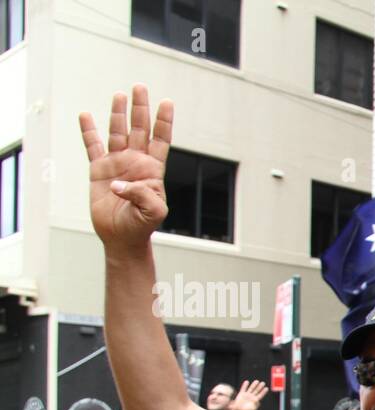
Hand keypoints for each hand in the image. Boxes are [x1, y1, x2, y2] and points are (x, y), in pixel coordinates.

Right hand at [81, 85, 172, 253]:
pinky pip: (92, 146)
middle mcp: (136, 161)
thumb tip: (120, 184)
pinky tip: (87, 116)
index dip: (164, 122)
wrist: (122, 237)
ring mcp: (117, 163)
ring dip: (118, 114)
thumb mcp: (154, 212)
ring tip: (120, 95)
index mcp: (153, 169)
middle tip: (140, 87)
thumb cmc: (142, 225)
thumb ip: (143, 195)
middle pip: (139, 129)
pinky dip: (89, 131)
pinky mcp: (99, 170)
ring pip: (117, 133)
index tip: (167, 102)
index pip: (161, 140)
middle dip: (140, 108)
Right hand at [230, 380, 267, 409]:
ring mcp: (246, 395)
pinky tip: (247, 382)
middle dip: (260, 387)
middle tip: (263, 383)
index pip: (260, 395)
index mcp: (255, 401)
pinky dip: (245, 385)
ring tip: (257, 381)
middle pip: (256, 391)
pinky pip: (243, 388)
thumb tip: (257, 401)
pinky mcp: (241, 394)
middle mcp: (251, 397)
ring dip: (254, 385)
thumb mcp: (252, 409)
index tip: (266, 388)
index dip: (263, 392)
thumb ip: (255, 405)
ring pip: (251, 389)